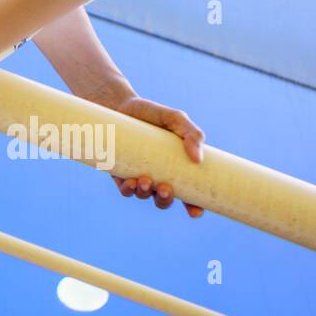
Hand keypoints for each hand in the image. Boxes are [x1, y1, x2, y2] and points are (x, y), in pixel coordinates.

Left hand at [106, 95, 205, 218]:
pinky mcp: (119, 171)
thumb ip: (192, 134)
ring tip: (145, 181)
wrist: (118, 104)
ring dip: (145, 193)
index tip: (195, 211)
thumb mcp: (175, 119)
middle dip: (165, 200)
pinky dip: (128, 190)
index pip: (188, 193)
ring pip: (143, 195)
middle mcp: (157, 174)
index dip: (194, 207)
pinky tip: (130, 182)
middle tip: (165, 189)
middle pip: (163, 199)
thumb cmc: (151, 113)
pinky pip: (125, 189)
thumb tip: (197, 159)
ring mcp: (137, 174)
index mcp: (175, 168)